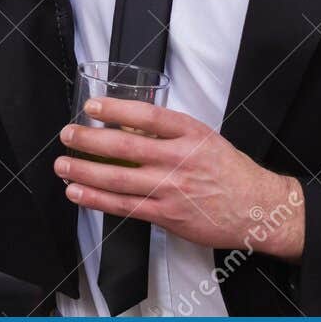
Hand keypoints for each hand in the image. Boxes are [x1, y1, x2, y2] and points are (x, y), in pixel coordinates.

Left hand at [55, 98, 305, 260]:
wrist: (256, 208)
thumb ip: (167, 131)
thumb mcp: (202, 138)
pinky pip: (125, 206)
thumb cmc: (228, 171)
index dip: (115, 110)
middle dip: (89, 141)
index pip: (147, 115)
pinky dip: (97, 199)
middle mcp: (179, 159)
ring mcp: (172, 189)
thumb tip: (124, 125)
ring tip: (63, 165)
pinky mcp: (167, 215)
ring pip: (119, 179)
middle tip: (67, 135)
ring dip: (85, 171)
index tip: (92, 106)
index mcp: (190, 133)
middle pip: (125, 147)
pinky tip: (78, 192)